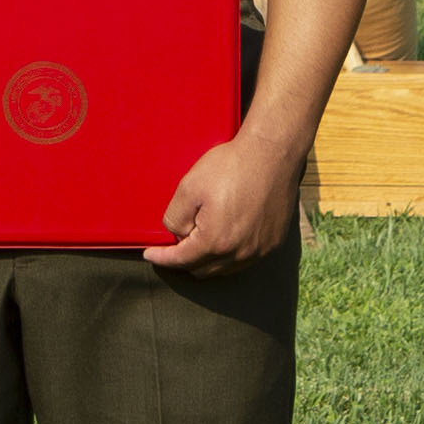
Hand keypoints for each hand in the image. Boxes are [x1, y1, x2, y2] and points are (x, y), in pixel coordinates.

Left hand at [146, 129, 301, 274]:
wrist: (273, 153)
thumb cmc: (231, 166)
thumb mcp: (189, 187)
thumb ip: (175, 219)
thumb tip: (177, 235)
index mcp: (215, 242)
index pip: (181, 261)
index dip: (162, 258)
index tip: (149, 255)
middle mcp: (239, 253)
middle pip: (202, 270)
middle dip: (185, 259)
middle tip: (175, 243)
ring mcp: (259, 251)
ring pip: (224, 268)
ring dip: (208, 259)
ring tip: (199, 240)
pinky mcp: (273, 243)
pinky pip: (245, 259)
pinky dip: (230, 254)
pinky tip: (224, 237)